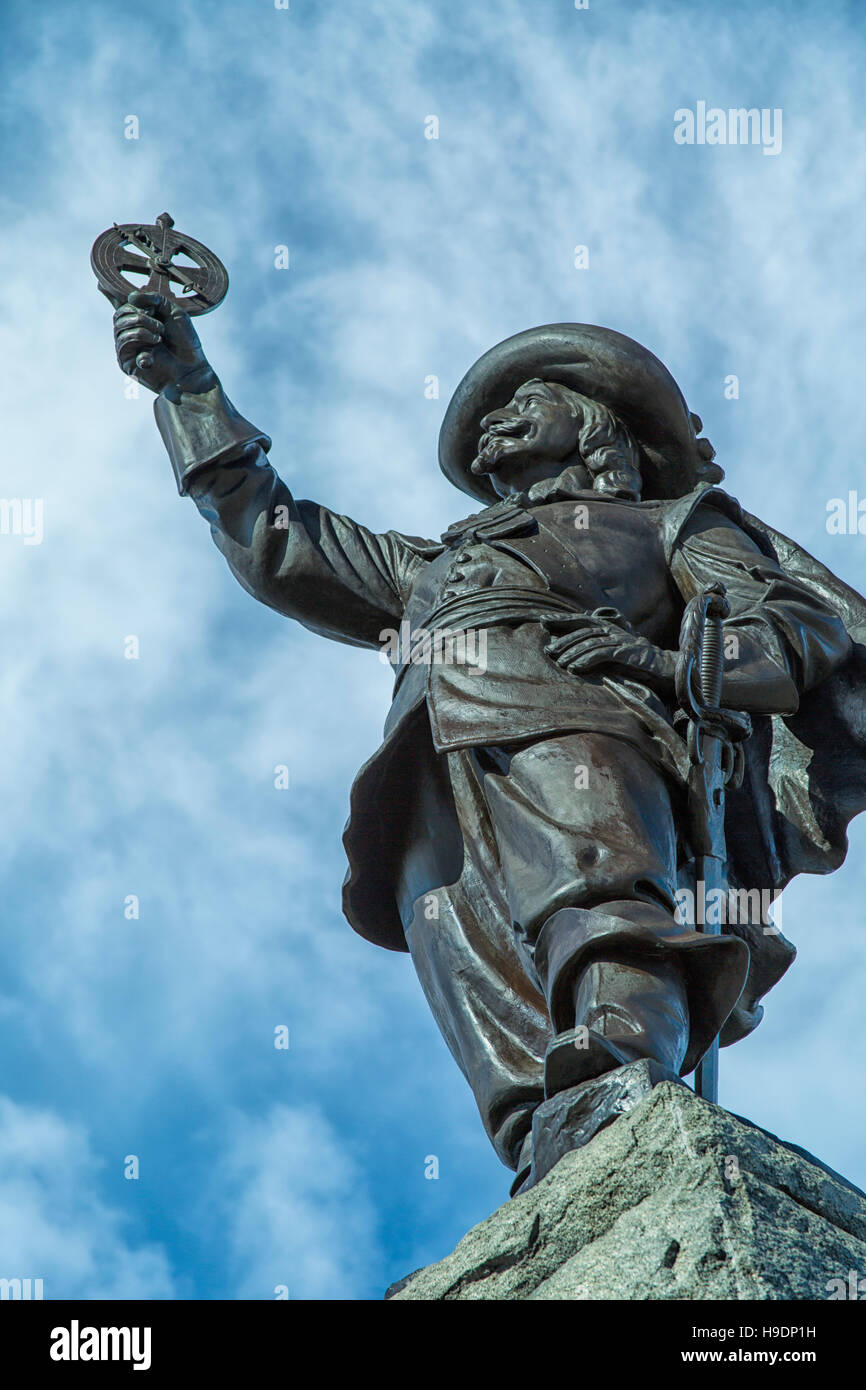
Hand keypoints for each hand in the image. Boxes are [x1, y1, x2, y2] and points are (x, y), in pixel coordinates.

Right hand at [113, 290, 213, 394]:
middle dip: (140, 316)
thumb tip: (131, 296)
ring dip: (142, 328)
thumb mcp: (173, 312)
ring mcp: (127, 349)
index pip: (125, 307)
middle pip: (119, 316)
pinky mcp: (126, 363)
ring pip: (120, 328)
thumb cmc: (185, 343)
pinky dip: (142, 343)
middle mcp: (130, 335)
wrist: (192, 370)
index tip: (155, 310)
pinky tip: (153, 355)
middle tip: (160, 326)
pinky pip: (123, 344)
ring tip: (160, 337)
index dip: (137, 304)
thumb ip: (154, 299)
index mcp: (140, 323)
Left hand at [545, 608, 674, 692]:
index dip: (563, 619)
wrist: (667, 671)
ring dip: (572, 652)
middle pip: (583, 630)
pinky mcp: (628, 652)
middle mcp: (614, 631)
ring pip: (591, 641)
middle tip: (548, 650)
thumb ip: (598, 650)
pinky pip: (603, 653)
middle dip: (563, 639)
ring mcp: (621, 640)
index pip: (582, 620)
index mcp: (610, 629)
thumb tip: (573, 655)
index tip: (543, 621)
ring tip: (559, 663)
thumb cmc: (639, 665)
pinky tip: (574, 668)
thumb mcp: (615, 655)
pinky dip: (586, 660)